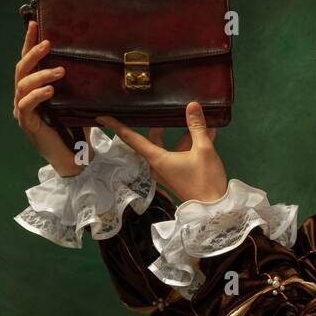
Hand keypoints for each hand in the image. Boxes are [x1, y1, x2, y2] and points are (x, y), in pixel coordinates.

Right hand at [13, 20, 89, 176]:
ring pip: (23, 85)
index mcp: (33, 90)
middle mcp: (24, 98)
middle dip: (33, 53)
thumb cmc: (76, 130)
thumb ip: (77, 85)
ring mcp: (23, 111)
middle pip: (21, 70)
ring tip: (60, 71)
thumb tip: (91, 64)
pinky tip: (50, 90)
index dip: (29, 43)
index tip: (35, 24)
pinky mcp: (27, 124)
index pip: (28, 63)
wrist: (75, 158)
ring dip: (41, 75)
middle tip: (47, 43)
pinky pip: (26, 105)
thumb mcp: (78, 101)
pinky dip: (37, 95)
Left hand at [97, 102, 227, 204]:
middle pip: (152, 139)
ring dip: (183, 135)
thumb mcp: (204, 150)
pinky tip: (208, 133)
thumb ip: (197, 126)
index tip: (101, 117)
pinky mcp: (176, 176)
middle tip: (164, 110)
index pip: (131, 139)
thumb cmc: (205, 181)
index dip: (116, 126)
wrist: (214, 210)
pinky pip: (178, 155)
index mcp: (157, 159)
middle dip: (160, 125)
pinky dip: (189, 145)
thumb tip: (192, 105)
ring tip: (197, 120)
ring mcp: (167, 172)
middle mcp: (157, 165)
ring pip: (168, 147)